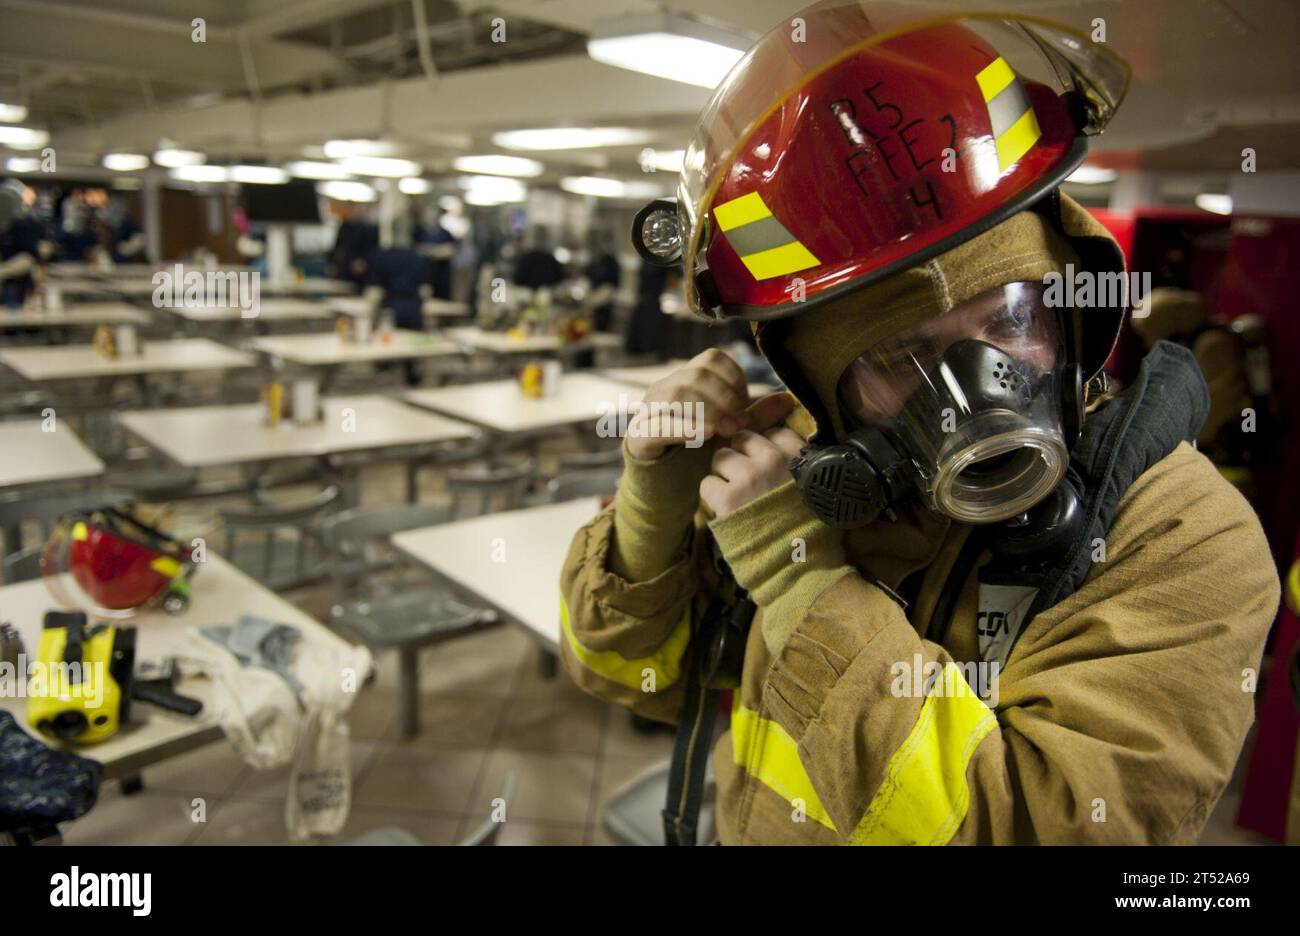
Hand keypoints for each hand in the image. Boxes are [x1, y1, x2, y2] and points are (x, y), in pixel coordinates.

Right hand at [626, 348, 789, 459]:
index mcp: (687, 378)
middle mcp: (665, 387)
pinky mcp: (639, 434)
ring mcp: (648, 409)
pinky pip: (659, 424)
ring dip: (707, 411)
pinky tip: (705, 435)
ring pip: (675, 394)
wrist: (668, 481)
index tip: (746, 403)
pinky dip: (685, 427)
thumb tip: (788, 400)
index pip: (711, 360)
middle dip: (723, 398)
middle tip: (740, 424)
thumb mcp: (732, 431)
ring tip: (726, 431)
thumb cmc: (701, 450)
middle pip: (695, 376)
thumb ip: (756, 416)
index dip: (733, 378)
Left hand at [700, 419, 805, 520]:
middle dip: (740, 457)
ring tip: (736, 498)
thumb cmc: (806, 528)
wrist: (798, 566)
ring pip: (720, 457)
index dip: (764, 449)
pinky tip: (727, 511)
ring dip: (724, 476)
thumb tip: (772, 446)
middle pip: (743, 439)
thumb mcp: (812, 487)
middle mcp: (773, 460)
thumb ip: (794, 464)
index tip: (765, 467)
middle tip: (746, 483)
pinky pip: (707, 483)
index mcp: (799, 456)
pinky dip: (713, 498)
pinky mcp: (727, 497)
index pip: (774, 432)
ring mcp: (749, 476)